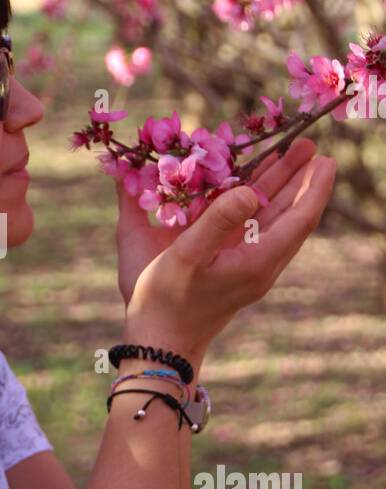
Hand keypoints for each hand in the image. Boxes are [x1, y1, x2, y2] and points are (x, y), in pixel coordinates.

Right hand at [115, 136, 327, 308]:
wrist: (160, 345)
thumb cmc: (165, 301)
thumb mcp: (185, 256)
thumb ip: (217, 221)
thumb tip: (250, 190)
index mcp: (256, 262)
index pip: (299, 220)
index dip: (315, 188)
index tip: (327, 159)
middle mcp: (261, 264)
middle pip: (290, 215)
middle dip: (301, 177)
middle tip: (309, 143)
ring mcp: (250, 267)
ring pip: (274, 220)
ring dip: (282, 186)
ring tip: (291, 153)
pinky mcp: (235, 268)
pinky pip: (256, 228)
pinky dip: (260, 201)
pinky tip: (253, 185)